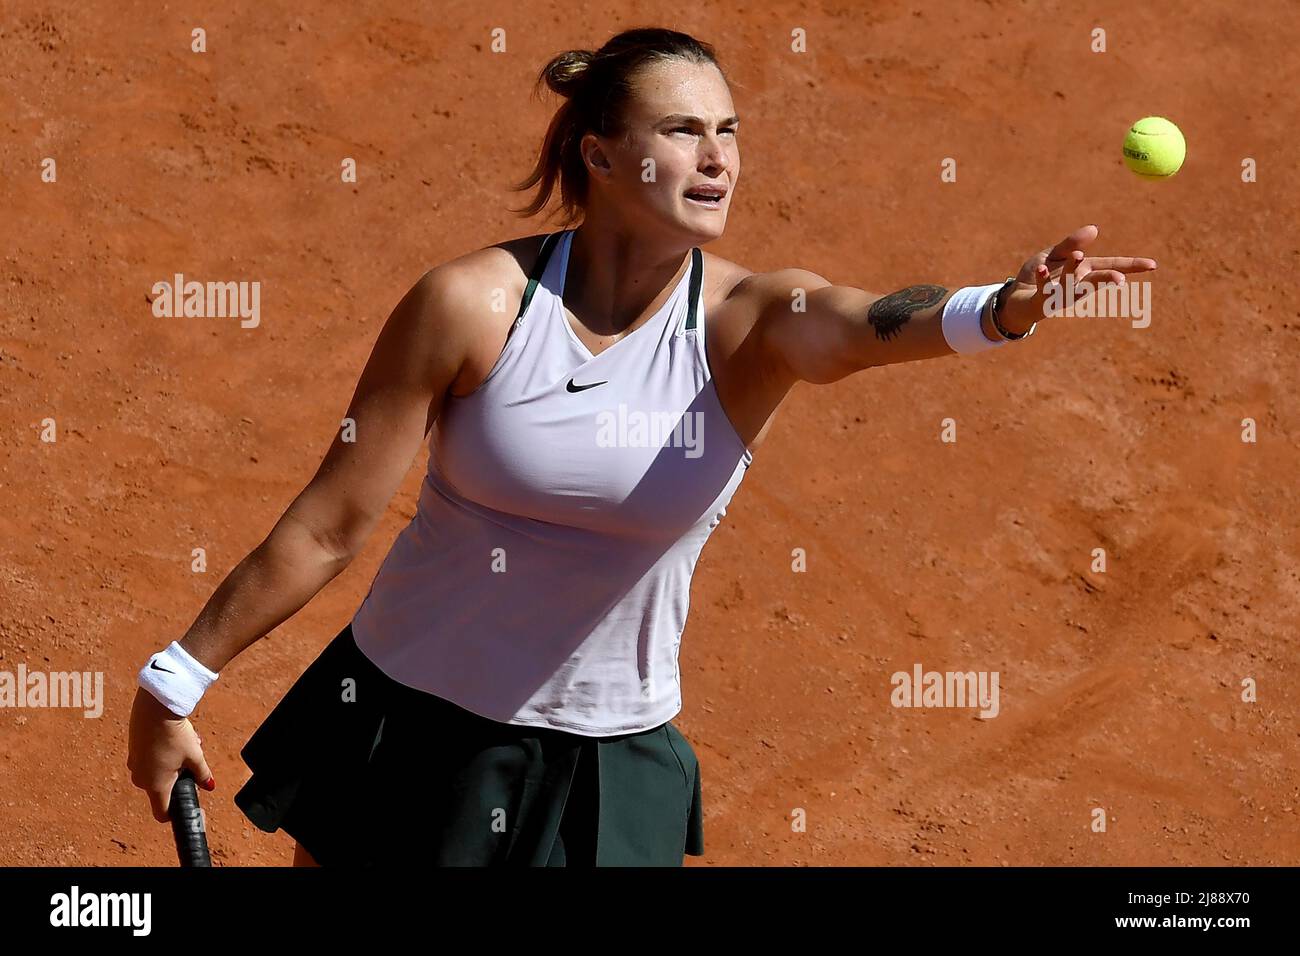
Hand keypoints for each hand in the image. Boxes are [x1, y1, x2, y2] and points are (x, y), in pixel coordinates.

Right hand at [127, 687, 214, 823]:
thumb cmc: (175, 735)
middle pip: (162, 788)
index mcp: (156, 786)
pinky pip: (149, 759)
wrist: (154, 708)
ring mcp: (134, 765)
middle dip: (179, 778)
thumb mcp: (195, 756)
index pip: (162, 813)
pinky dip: (161, 754)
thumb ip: (202, 774)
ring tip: (187, 744)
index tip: (187, 804)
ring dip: (172, 763)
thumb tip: (209, 785)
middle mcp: (141, 779)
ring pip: (157, 771)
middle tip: (192, 762)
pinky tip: (173, 737)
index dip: (175, 813)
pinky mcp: (133, 750)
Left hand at [999, 224, 1157, 331]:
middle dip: (1108, 278)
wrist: (1016, 298)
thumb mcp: (1054, 255)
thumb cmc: (1040, 276)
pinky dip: (1045, 280)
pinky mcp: (1043, 301)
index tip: (1153, 265)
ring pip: (1072, 284)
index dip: (1131, 266)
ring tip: (1078, 256)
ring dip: (1075, 271)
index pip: (1111, 265)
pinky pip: (1045, 290)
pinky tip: (1043, 269)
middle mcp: (1077, 284)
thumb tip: (1095, 228)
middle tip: (1119, 279)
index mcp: (1084, 271)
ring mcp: (1061, 295)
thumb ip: (1071, 243)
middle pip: (1097, 279)